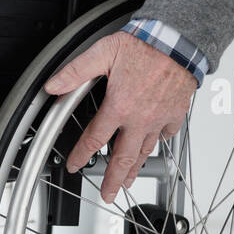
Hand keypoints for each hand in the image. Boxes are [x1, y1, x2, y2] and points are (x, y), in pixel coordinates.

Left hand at [44, 31, 197, 203]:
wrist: (180, 39)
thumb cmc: (145, 44)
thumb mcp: (103, 52)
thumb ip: (76, 71)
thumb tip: (53, 85)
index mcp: (119, 106)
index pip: (95, 139)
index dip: (81, 155)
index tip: (75, 165)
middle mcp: (139, 118)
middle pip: (123, 158)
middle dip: (113, 180)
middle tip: (108, 194)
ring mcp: (159, 118)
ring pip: (145, 151)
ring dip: (135, 169)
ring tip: (128, 181)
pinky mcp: (175, 113)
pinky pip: (166, 134)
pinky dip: (158, 142)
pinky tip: (152, 145)